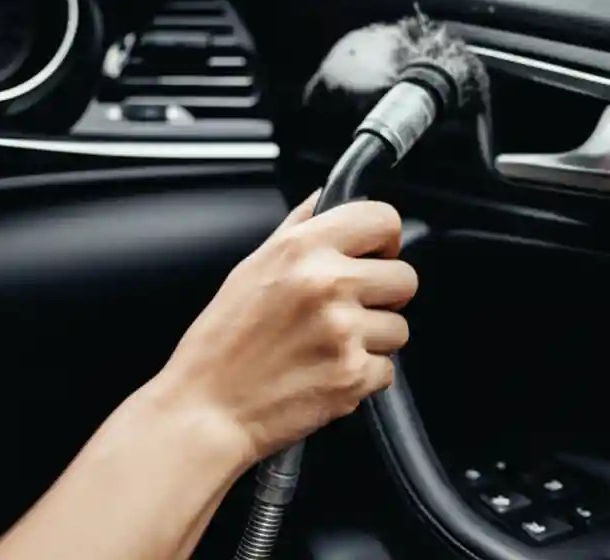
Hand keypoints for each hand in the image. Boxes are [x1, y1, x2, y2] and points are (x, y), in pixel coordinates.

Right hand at [153, 193, 416, 461]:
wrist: (204, 411)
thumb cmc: (221, 344)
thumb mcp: (251, 269)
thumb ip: (297, 230)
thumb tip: (324, 197)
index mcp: (302, 250)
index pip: (383, 219)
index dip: (385, 240)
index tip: (375, 256)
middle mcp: (327, 284)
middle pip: (405, 278)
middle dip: (385, 296)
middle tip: (350, 310)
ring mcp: (344, 331)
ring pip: (399, 327)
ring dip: (374, 340)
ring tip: (329, 347)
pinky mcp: (353, 375)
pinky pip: (387, 369)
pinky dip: (363, 376)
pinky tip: (326, 373)